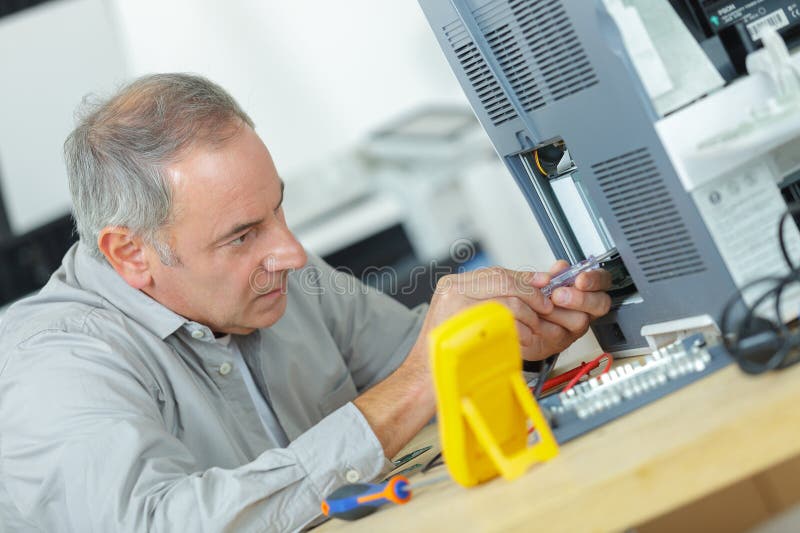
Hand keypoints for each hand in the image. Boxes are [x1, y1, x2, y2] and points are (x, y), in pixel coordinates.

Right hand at [410, 267, 554, 364]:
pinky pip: (503, 324)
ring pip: (508, 301)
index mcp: (452, 285)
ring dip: (528, 317)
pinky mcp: (466, 328)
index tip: (542, 284)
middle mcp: (453, 291)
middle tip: (545, 309)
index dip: (525, 279)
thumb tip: (526, 286)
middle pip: (504, 281)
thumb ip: (490, 300)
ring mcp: (457, 308)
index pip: (496, 272)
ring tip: (532, 331)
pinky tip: (522, 341)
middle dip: (532, 296)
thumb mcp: (465, 318)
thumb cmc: (444, 353)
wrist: (422, 379)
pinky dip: (520, 332)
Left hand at [527, 260, 612, 357]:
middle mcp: (584, 310)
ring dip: (558, 311)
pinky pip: (558, 334)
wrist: (515, 322)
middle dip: (580, 298)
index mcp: (585, 290)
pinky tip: (533, 316)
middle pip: (600, 304)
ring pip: (579, 321)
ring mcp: (574, 327)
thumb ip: (553, 274)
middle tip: (558, 295)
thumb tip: (561, 267)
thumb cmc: (533, 299)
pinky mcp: (560, 342)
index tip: (580, 280)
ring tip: (541, 306)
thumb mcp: (541, 281)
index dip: (595, 280)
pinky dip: (542, 323)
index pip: (603, 281)